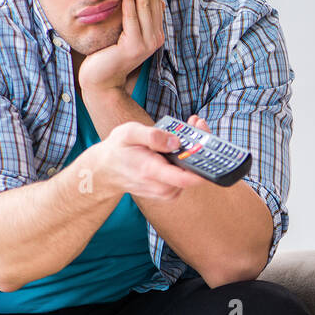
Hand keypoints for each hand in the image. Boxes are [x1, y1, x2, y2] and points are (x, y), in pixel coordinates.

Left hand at [76, 0, 165, 94]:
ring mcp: (146, 43)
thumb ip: (136, 16)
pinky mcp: (133, 48)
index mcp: (154, 32)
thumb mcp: (125, 30)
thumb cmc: (108, 54)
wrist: (101, 80)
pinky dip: (130, 0)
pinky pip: (132, 19)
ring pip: (146, 6)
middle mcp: (154, 37)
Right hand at [92, 118, 212, 201]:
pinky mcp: (169, 192)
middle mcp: (161, 187)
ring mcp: (166, 192)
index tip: (209, 144)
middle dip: (199, 147)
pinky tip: (182, 144)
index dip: (204, 164)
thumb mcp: (129, 133)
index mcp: (151, 171)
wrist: (106, 170)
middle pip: (193, 173)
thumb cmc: (118, 149)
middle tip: (197, 122)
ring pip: (191, 174)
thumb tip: (176, 142)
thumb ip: (153, 136)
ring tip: (191, 127)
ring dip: (194, 152)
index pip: (185, 178)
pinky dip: (187, 160)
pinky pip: (185, 177)